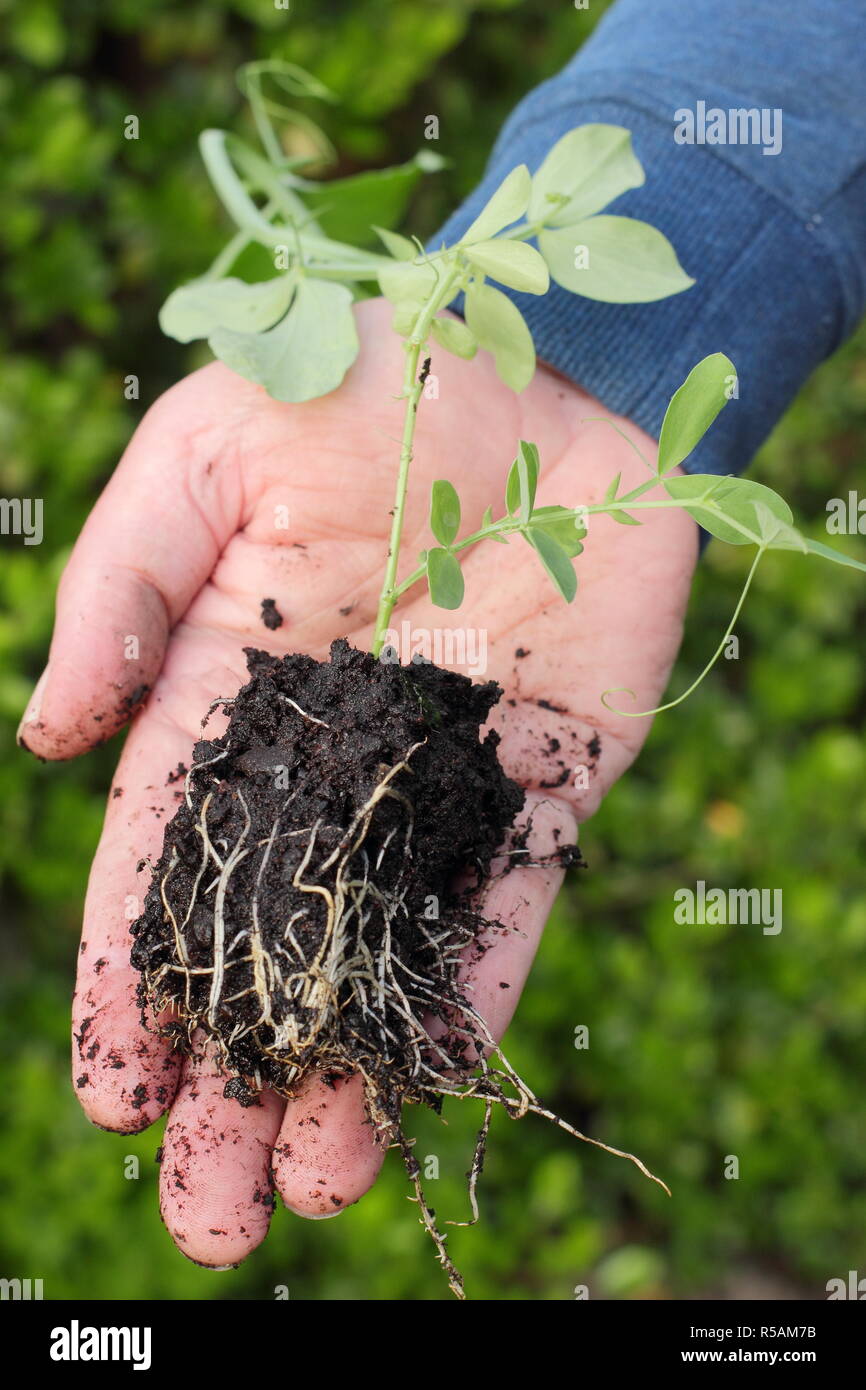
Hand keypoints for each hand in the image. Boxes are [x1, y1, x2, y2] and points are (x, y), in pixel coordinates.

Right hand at [20, 297, 696, 1268]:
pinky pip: (502, 903)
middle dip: (230, 1071)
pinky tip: (417, 1095)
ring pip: (377, 949)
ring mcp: (436, 775)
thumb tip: (44, 738)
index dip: (135, 976)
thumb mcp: (200, 456)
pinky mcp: (542, 777)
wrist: (533, 356)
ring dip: (339, 1074)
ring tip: (302, 1196)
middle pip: (265, 938)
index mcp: (228, 690)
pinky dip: (462, 1000)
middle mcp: (326, 755)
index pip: (163, 859)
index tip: (114, 1090)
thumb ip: (123, 593)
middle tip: (202, 1210)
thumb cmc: (350, 377)